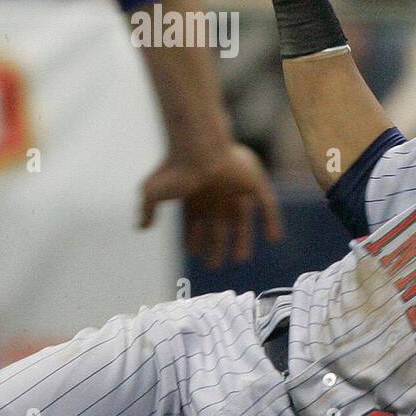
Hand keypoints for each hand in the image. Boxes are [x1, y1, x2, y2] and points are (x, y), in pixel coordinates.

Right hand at [140, 142, 282, 267]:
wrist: (197, 150)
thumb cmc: (173, 170)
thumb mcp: (151, 193)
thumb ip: (146, 211)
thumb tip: (141, 227)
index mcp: (195, 196)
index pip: (195, 223)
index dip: (194, 239)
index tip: (193, 253)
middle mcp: (215, 194)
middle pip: (218, 226)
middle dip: (215, 245)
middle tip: (214, 265)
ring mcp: (236, 189)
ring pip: (242, 219)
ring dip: (242, 239)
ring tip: (240, 258)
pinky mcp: (253, 183)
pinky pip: (267, 206)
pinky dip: (272, 222)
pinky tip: (274, 238)